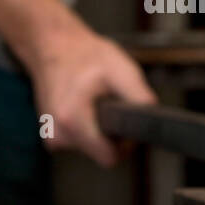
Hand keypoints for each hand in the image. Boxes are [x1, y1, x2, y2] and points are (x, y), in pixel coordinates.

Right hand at [27, 22, 156, 166]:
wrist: (54, 46)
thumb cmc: (86, 56)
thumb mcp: (122, 70)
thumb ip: (140, 99)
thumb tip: (153, 122)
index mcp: (73, 121)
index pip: (109, 158)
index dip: (125, 144)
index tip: (125, 122)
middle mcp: (57, 134)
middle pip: (101, 154)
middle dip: (112, 134)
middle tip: (110, 104)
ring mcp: (51, 136)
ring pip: (91, 148)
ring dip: (98, 129)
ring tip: (94, 99)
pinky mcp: (51, 134)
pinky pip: (80, 141)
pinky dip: (87, 127)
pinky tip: (83, 104)